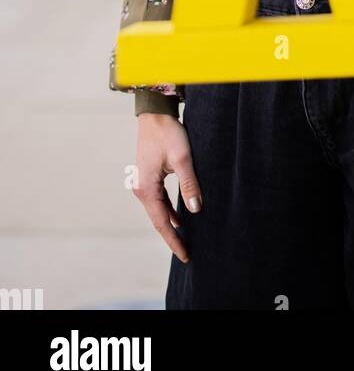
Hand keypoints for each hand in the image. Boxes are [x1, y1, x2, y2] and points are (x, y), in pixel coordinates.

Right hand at [133, 112, 202, 262]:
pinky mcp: (148, 178)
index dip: (174, 240)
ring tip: (185, 239)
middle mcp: (141, 190)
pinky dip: (168, 211)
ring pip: (158, 211)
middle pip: (158, 220)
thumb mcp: (182, 159)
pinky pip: (158, 201)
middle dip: (172, 236)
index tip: (185, 255)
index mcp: (147, 189)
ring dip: (171, 225)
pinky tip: (180, 217)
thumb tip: (195, 210)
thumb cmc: (168, 134)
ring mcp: (143, 184)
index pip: (162, 223)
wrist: (155, 115)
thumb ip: (189, 184)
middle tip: (188, 252)